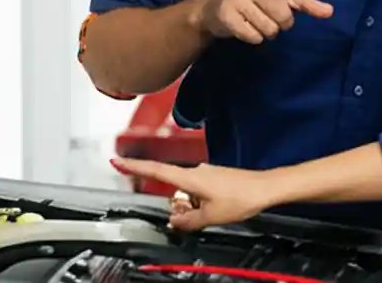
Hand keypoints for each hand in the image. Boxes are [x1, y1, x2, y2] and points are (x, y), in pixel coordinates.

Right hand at [111, 158, 276, 229]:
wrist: (266, 187)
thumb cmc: (242, 196)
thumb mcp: (210, 216)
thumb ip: (187, 220)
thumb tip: (175, 220)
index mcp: (190, 177)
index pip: (155, 170)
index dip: (133, 167)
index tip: (116, 160)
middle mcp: (196, 171)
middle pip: (172, 188)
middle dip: (175, 204)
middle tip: (189, 217)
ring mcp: (206, 173)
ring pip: (187, 193)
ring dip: (191, 206)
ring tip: (211, 213)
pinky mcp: (215, 178)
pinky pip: (199, 192)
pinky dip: (200, 202)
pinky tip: (216, 208)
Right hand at [196, 0, 332, 43]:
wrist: (214, 9)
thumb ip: (304, 3)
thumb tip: (330, 11)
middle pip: (282, 13)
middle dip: (283, 22)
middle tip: (271, 16)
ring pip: (269, 28)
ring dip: (268, 31)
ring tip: (257, 21)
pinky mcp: (226, 16)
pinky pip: (254, 36)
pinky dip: (255, 37)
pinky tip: (246, 28)